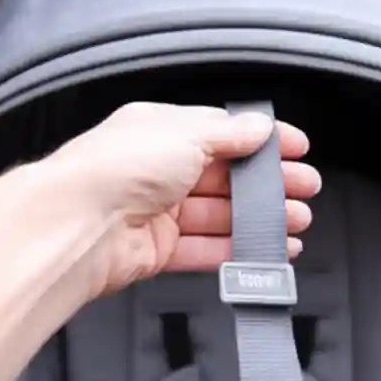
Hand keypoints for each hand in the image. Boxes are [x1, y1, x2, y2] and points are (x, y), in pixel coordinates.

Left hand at [48, 102, 320, 296]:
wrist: (74, 223)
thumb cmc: (118, 167)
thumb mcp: (185, 133)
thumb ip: (228, 134)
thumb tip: (259, 128)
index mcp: (162, 130)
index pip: (222, 133)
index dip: (261, 142)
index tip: (297, 150)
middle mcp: (159, 169)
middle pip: (226, 177)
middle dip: (268, 184)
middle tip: (305, 191)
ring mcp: (158, 212)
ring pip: (220, 215)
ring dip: (260, 219)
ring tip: (296, 224)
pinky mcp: (156, 251)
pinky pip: (205, 250)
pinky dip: (238, 251)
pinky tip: (268, 252)